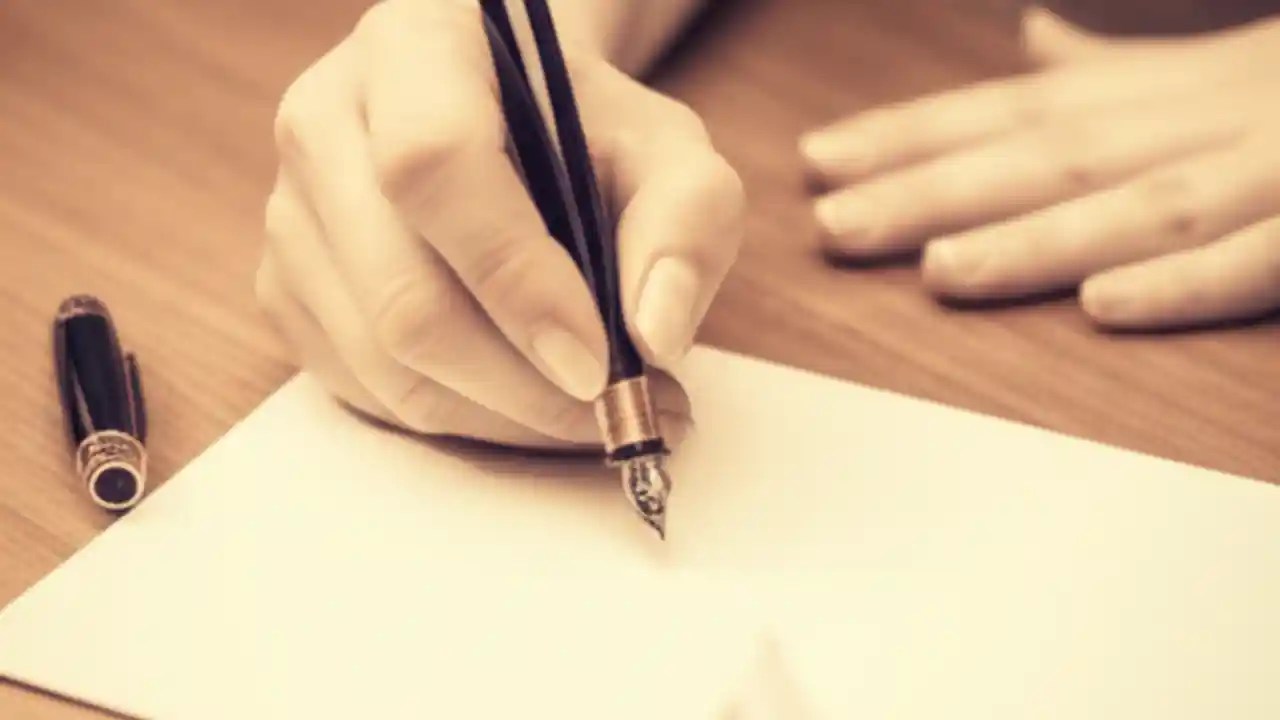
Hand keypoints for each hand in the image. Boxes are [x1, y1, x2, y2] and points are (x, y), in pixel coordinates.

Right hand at [256, 0, 743, 448]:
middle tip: (625, 414)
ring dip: (504, 420)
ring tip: (600, 417)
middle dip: (524, 387)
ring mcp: (290, 213)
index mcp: (415, 50)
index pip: (435, 166)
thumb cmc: (587, 135)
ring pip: (381, 363)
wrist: (508, 126)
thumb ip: (685, 222)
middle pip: (400, 295)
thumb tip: (655, 337)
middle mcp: (324, 124)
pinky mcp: (286, 289)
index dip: (516, 279)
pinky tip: (532, 406)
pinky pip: (365, 392)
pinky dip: (463, 422)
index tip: (598, 363)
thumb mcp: (667, 149)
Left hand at [802, 7, 1279, 329]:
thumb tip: (1028, 46)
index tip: (817, 161)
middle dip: (932, 189)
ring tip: (938, 272)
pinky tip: (1109, 308)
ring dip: (1035, 239)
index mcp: (1153, 91)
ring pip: (1138, 203)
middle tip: (832, 225)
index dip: (908, 133)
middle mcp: (1195, 117)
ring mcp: (1270, 162)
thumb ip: (1110, 68)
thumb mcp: (1199, 62)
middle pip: (1045, 154)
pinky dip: (1191, 280)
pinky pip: (1264, 254)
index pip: (1009, 107)